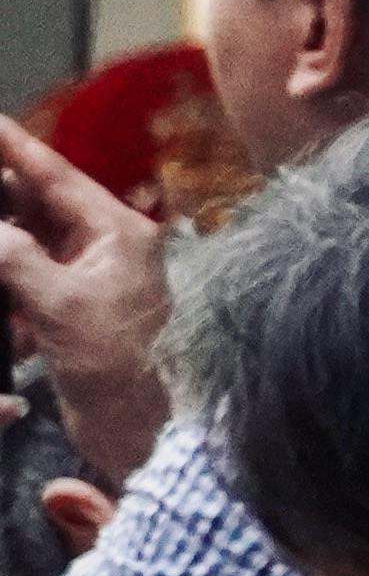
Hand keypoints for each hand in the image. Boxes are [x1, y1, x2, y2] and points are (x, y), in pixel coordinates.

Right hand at [0, 121, 171, 481]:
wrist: (146, 429)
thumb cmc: (121, 364)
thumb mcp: (62, 306)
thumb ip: (15, 260)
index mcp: (118, 232)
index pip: (56, 176)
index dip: (16, 146)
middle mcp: (106, 248)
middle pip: (37, 207)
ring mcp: (90, 281)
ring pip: (27, 245)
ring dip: (1, 242)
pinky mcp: (72, 315)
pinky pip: (24, 283)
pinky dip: (4, 283)